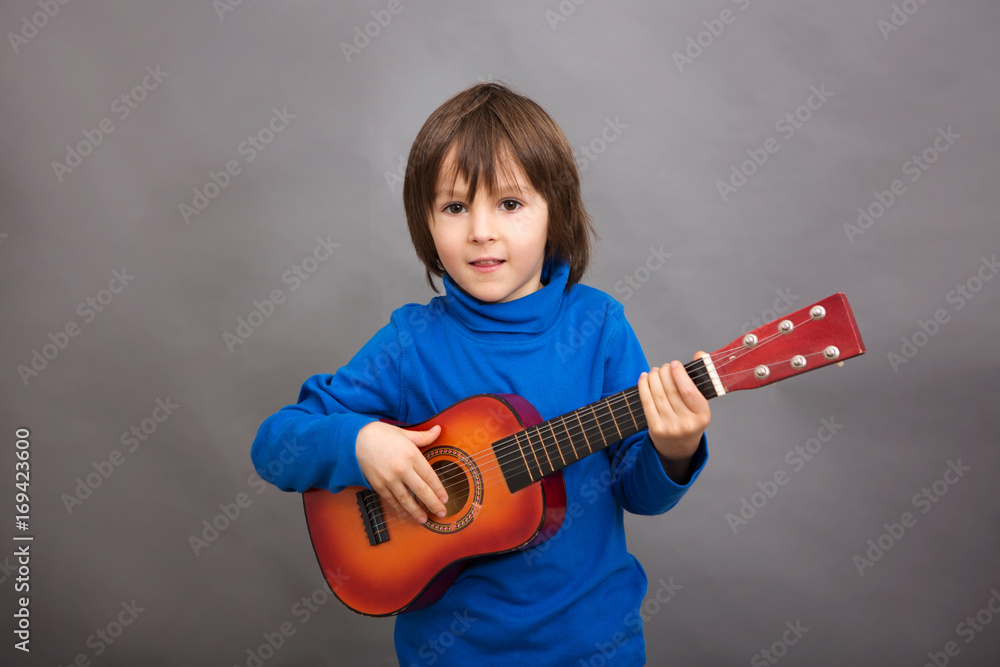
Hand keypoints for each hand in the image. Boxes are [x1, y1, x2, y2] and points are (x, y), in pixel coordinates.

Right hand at [355, 421, 447, 523]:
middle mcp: (402, 469)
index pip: (430, 476)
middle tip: (441, 513)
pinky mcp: (378, 485)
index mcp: (411, 455)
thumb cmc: (380, 434)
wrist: (354, 439)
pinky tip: (405, 513)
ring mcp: (389, 479)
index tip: (445, 498)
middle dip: (433, 504)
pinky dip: (399, 508)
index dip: (439, 490)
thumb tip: (438, 430)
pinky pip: (391, 499)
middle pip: (422, 491)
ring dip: (416, 511)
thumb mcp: (404, 433)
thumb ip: (423, 436)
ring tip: (424, 519)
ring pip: (406, 499)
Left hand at [636, 351, 711, 483]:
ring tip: (655, 371)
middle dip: (665, 373)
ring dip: (654, 377)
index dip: (679, 374)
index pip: (688, 391)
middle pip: (671, 390)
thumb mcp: (700, 404)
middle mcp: (687, 423)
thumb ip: (700, 379)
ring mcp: (670, 427)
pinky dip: (643, 387)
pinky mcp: (655, 428)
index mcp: (702, 416)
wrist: (678, 447)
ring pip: (658, 394)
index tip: (675, 364)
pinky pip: (647, 402)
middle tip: (665, 367)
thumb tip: (699, 353)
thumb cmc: (690, 418)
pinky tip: (644, 377)